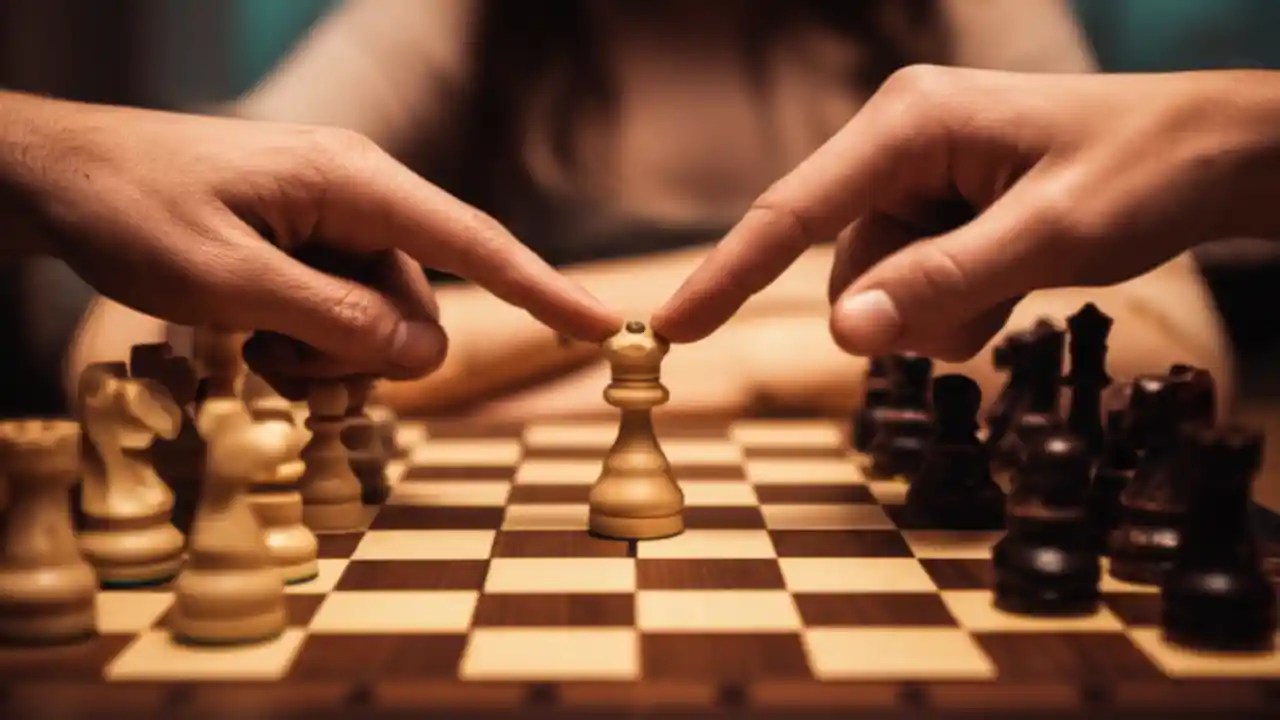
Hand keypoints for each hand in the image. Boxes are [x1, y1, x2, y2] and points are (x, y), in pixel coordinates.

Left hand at [0, 93, 619, 378]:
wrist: (58, 177)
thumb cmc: (131, 209)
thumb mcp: (228, 278)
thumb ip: (334, 320)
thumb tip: (425, 354)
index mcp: (354, 183)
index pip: (472, 242)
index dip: (541, 289)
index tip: (602, 326)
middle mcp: (358, 199)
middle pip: (419, 305)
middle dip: (365, 355)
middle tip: (280, 363)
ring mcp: (334, 225)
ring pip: (381, 323)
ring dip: (327, 358)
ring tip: (252, 350)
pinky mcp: (310, 249)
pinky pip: (345, 316)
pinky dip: (310, 347)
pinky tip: (252, 341)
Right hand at [653, 67, 1279, 359]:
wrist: (1217, 154)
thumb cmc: (1143, 170)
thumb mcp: (1046, 235)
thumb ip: (938, 285)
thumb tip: (842, 333)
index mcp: (908, 123)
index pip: (792, 211)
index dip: (727, 275)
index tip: (667, 329)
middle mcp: (900, 142)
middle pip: (846, 263)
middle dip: (904, 306)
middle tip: (989, 300)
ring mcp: (921, 176)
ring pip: (882, 284)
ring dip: (940, 309)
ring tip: (1016, 279)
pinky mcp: (943, 206)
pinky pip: (915, 283)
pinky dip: (957, 302)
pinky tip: (1013, 276)